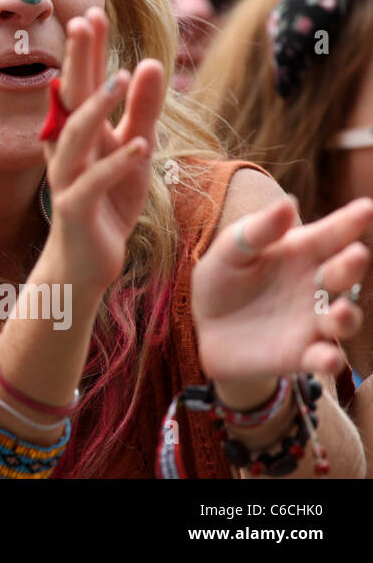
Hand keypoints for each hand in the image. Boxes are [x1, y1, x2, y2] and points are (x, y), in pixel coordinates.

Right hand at [42, 8, 164, 296]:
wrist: (86, 263)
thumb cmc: (108, 203)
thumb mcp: (133, 151)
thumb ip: (142, 111)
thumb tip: (149, 63)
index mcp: (76, 132)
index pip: (79, 82)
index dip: (85, 50)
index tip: (91, 11)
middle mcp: (64, 149)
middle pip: (69, 97)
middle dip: (78, 60)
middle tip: (84, 21)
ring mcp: (66, 178)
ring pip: (76, 137)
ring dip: (97, 106)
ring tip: (122, 78)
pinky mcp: (75, 210)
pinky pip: (93, 182)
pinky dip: (115, 164)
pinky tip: (139, 146)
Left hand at [194, 195, 371, 396]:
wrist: (205, 329)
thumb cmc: (222, 281)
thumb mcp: (230, 252)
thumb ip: (257, 231)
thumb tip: (288, 203)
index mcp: (300, 252)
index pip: (329, 234)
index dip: (349, 221)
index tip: (365, 207)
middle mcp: (315, 286)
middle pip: (343, 273)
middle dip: (352, 266)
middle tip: (355, 254)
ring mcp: (312, 321)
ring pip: (343, 319)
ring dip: (347, 317)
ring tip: (340, 310)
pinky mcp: (302, 354)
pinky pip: (323, 358)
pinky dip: (329, 359)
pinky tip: (327, 359)